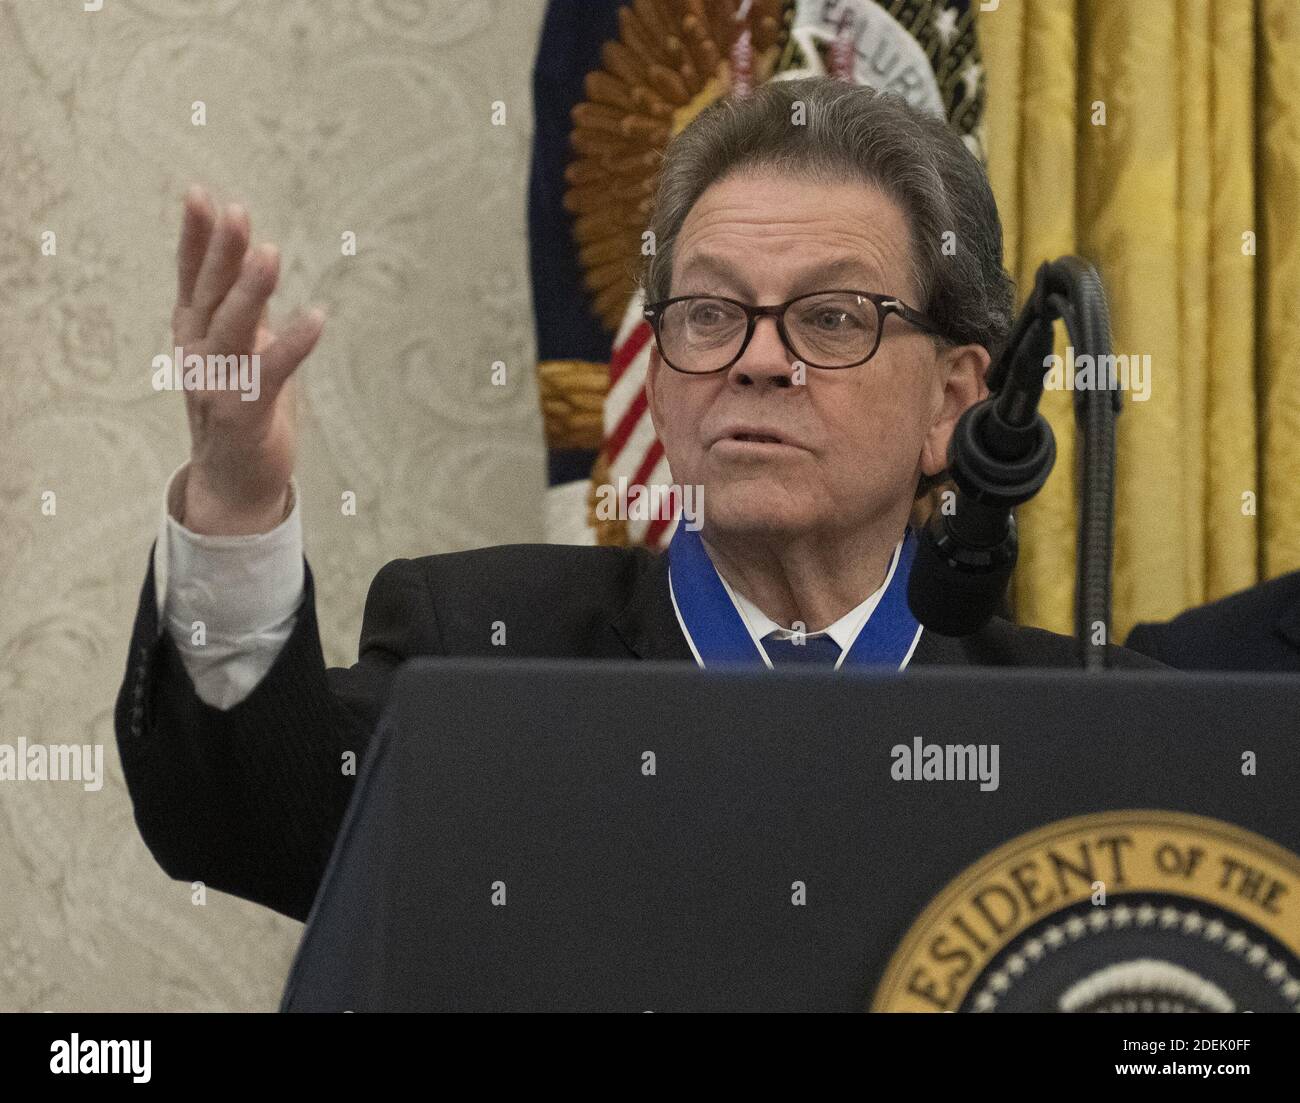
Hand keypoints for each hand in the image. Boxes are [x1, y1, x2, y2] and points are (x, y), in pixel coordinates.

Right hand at [171, 185, 324, 534]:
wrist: (234, 480)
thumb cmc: (241, 406)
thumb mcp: (241, 348)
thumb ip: (245, 308)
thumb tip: (253, 258)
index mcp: (194, 333)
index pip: (192, 277)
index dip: (194, 237)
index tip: (199, 194)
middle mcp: (197, 354)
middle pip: (209, 294)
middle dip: (222, 252)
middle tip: (237, 212)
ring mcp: (216, 385)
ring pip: (233, 329)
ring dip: (252, 291)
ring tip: (270, 253)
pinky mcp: (244, 413)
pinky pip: (272, 372)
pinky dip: (294, 344)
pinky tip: (318, 316)